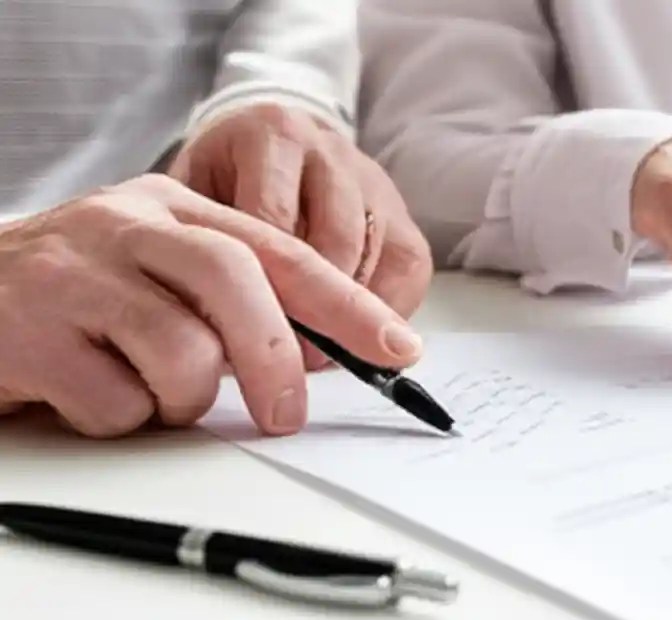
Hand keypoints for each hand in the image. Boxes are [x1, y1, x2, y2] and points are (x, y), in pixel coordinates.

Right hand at [0, 175, 422, 437]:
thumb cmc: (79, 295)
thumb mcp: (160, 271)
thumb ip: (235, 298)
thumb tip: (329, 357)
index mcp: (175, 208)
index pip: (284, 253)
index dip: (349, 306)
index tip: (398, 351)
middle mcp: (129, 226)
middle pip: (236, 282)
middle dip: (278, 359)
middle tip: (286, 416)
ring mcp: (76, 274)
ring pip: (181, 353)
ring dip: (182, 399)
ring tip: (145, 393)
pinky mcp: (32, 333)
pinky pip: (116, 403)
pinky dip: (120, 418)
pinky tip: (86, 395)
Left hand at [168, 103, 432, 367]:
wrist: (265, 140)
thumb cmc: (221, 181)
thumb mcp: (189, 194)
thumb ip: (202, 244)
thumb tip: (220, 324)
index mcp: (271, 135)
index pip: (273, 217)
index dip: (263, 284)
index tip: (250, 332)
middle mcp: (330, 150)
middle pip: (333, 239)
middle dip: (312, 307)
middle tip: (289, 358)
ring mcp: (374, 183)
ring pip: (372, 257)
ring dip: (346, 314)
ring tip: (317, 355)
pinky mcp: (403, 215)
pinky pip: (409, 270)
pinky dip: (385, 311)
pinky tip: (353, 335)